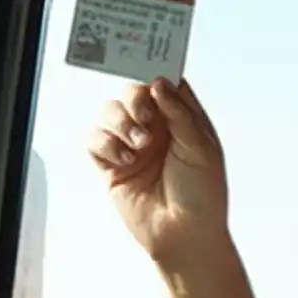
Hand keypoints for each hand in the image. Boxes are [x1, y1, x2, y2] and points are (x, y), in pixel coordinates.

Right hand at [87, 76, 227, 266]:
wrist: (185, 237)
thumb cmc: (202, 196)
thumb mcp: (201, 149)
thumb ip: (180, 114)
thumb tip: (159, 82)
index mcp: (183, 120)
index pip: (165, 84)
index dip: (155, 70)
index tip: (147, 61)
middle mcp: (157, 129)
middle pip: (133, 93)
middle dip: (134, 98)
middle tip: (145, 116)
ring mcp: (133, 146)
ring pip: (110, 112)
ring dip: (121, 122)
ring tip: (139, 145)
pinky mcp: (112, 166)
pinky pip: (95, 141)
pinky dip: (106, 144)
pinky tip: (125, 160)